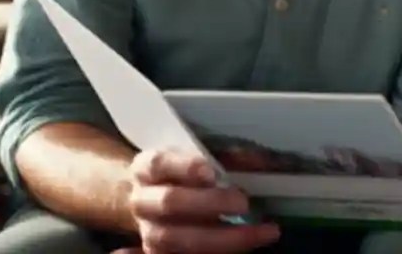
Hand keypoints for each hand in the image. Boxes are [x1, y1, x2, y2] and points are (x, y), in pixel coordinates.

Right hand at [111, 149, 279, 253]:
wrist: (152, 200)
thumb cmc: (182, 173)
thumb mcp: (197, 156)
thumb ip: (226, 157)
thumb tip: (259, 161)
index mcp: (146, 168)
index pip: (160, 164)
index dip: (185, 167)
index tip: (212, 172)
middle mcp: (142, 201)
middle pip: (169, 202)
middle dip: (209, 203)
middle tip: (243, 203)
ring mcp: (147, 231)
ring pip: (173, 239)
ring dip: (220, 239)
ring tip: (258, 233)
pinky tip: (246, 247)